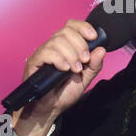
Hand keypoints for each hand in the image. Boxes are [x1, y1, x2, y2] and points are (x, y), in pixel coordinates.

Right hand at [9, 19, 106, 135]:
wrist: (50, 109)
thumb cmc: (64, 94)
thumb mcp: (85, 79)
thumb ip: (94, 65)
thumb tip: (101, 49)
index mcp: (66, 47)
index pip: (72, 26)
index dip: (83, 27)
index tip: (94, 37)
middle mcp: (54, 47)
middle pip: (66, 31)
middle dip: (80, 45)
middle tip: (84, 60)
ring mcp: (43, 53)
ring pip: (57, 41)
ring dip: (71, 54)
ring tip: (75, 69)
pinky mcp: (34, 61)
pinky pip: (46, 52)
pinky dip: (59, 59)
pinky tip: (65, 69)